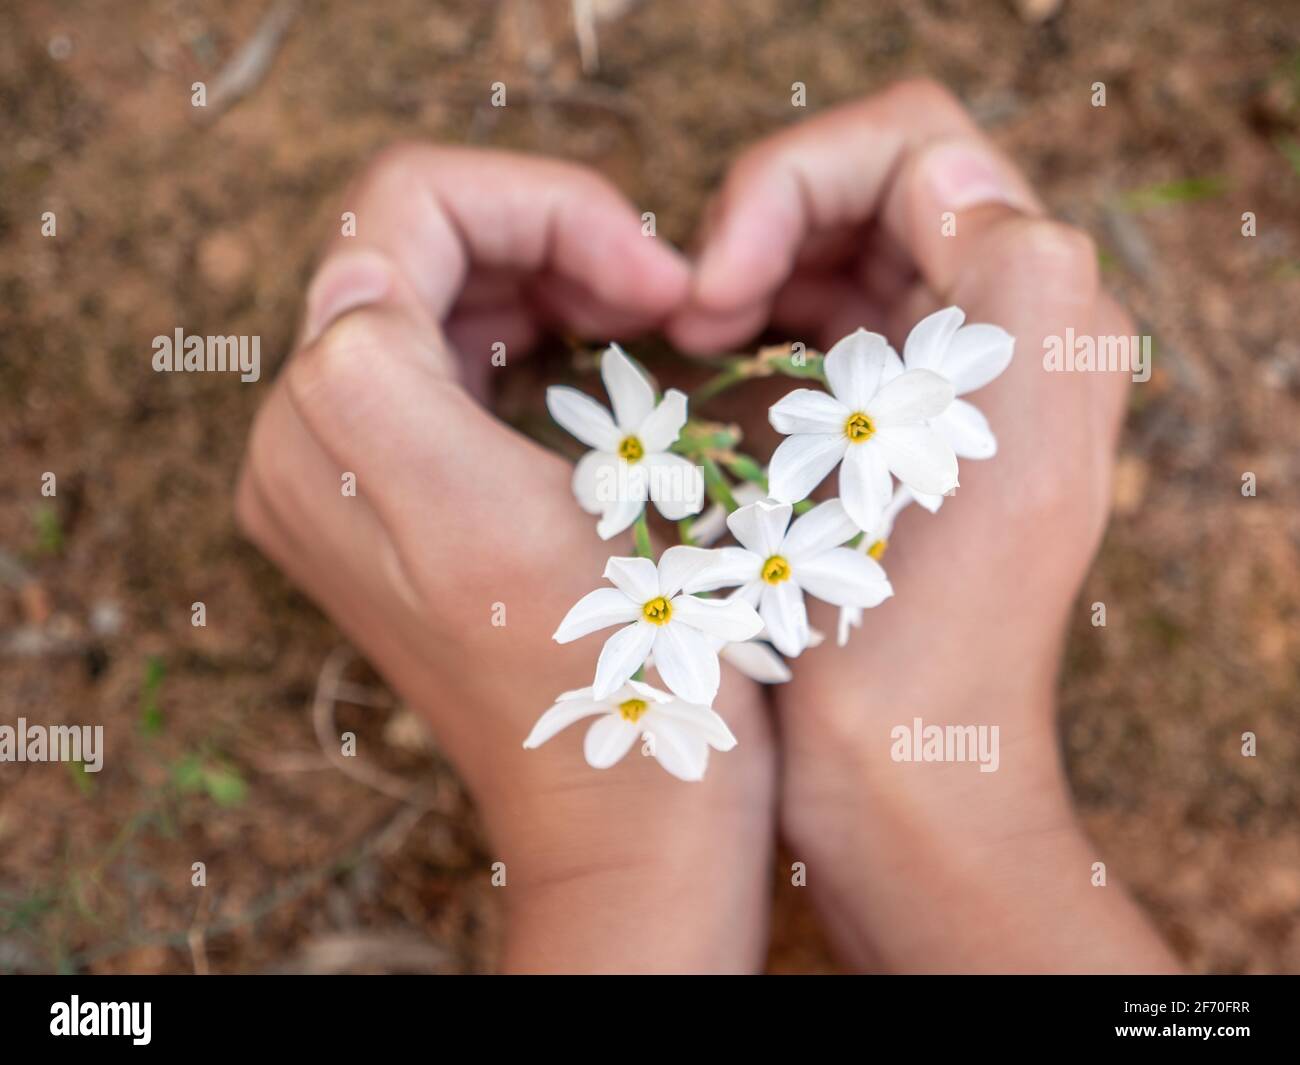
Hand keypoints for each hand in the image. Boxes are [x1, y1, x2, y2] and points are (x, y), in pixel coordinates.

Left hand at [236, 146, 775, 972]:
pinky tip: (603, 352)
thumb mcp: (489, 521)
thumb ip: (376, 376)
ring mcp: (358, 470)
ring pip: (443, 288)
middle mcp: (312, 443)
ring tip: (649, 317)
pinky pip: (458, 353)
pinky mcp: (411, 496)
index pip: (407, 212)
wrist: (631, 803)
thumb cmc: (605, 673)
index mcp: (322, 428)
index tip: (656, 278)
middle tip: (663, 294)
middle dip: (551, 236)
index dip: (548, 208)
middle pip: (419, 242)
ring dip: (551, 275)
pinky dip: (536, 326)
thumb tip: (357, 270)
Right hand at [669, 81, 1179, 972]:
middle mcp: (995, 333)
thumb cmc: (918, 650)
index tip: (715, 282)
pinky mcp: (875, 430)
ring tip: (688, 331)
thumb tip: (942, 180)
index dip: (792, 182)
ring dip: (749, 264)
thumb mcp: (998, 460)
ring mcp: (934, 379)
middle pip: (864, 188)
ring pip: (830, 247)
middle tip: (690, 309)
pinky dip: (752, 314)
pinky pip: (810, 317)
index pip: (910, 148)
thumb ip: (1016, 275)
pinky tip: (706, 358)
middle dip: (761, 220)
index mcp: (1035, 318)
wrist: (891, 782)